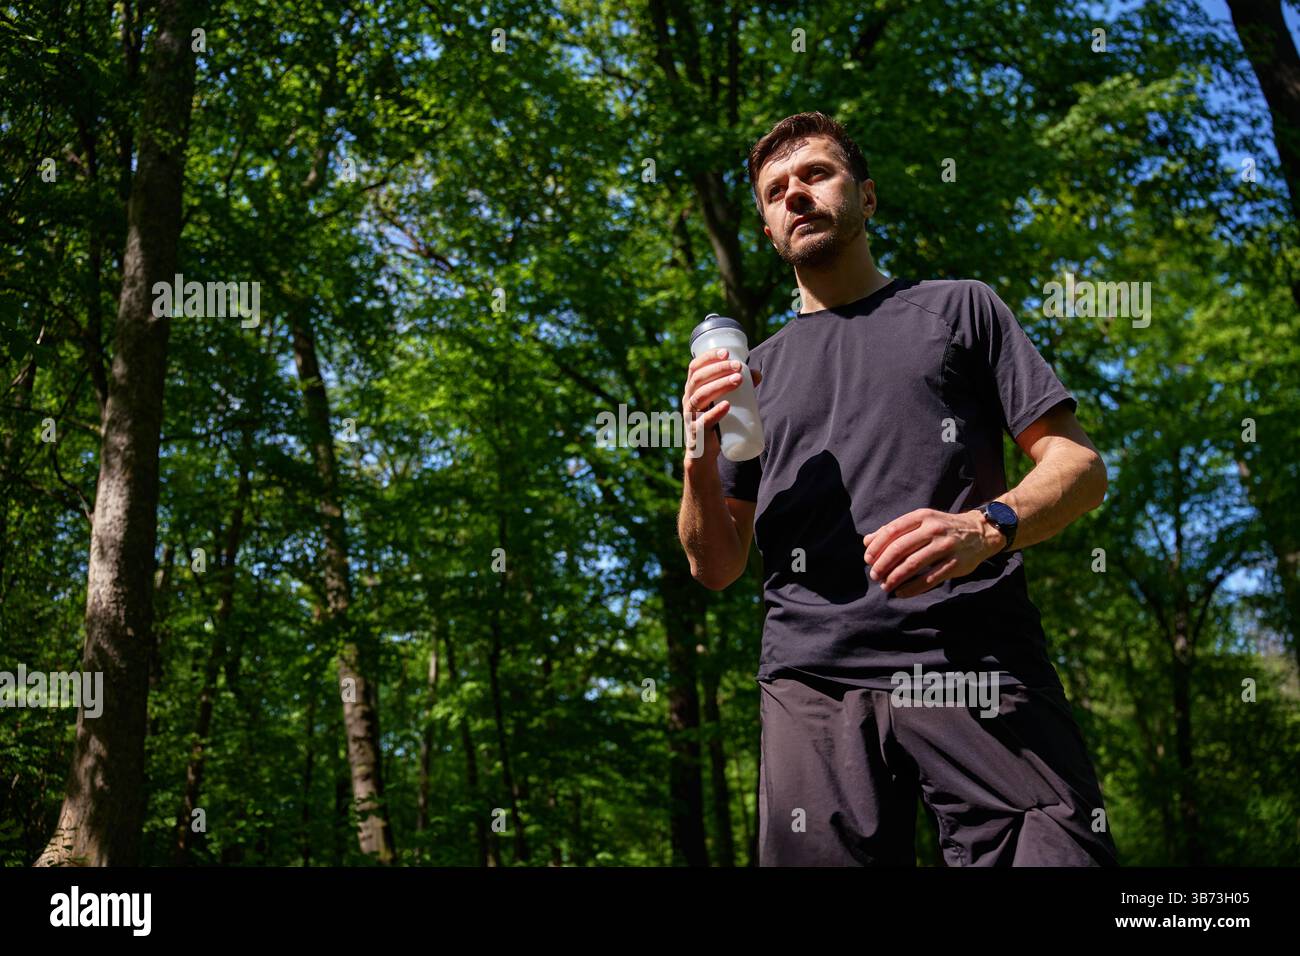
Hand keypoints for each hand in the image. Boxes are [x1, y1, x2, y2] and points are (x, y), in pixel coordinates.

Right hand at [683, 348, 761, 460]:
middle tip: (738, 367)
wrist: (703, 452)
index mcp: (692, 389)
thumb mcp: (724, 400)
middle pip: (698, 378)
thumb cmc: (715, 421)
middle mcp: (688, 399)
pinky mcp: (696, 432)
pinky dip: (715, 412)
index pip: (695, 367)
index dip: (708, 357)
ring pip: (700, 396)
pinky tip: (726, 406)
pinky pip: (702, 421)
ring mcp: (690, 416)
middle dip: (718, 369)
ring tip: (738, 380)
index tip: (726, 352)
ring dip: (719, 386)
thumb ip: (737, 387)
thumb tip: (756, 374)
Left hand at [862, 508, 1002, 597]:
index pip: (892, 530)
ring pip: (913, 564)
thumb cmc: (942, 528)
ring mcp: (946, 546)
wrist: (981, 532)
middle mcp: (934, 528)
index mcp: (922, 516)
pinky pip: (930, 579)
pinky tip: (901, 592)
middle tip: (874, 576)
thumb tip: (866, 542)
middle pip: (900, 548)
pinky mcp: (956, 563)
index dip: (877, 547)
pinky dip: (912, 588)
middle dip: (883, 564)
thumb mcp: (921, 521)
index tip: (868, 560)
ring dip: (895, 578)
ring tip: (885, 586)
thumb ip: (894, 530)